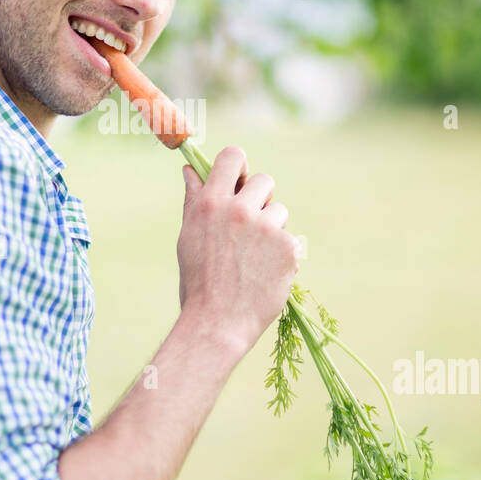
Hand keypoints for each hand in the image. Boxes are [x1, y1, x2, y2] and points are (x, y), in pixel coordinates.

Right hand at [176, 145, 300, 355]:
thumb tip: (190, 170)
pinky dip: (282, 255)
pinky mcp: (288, 248)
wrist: (216, 323)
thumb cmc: (198, 282)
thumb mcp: (189, 236)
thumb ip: (194, 200)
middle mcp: (239, 210)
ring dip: (271, 229)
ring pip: (280, 211)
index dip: (240, 165)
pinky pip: (291, 239)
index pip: (233, 156)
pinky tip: (265, 273)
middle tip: (249, 228)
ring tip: (253, 259)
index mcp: (211, 202)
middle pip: (265, 180)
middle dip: (260, 199)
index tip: (240, 181)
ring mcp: (266, 228)